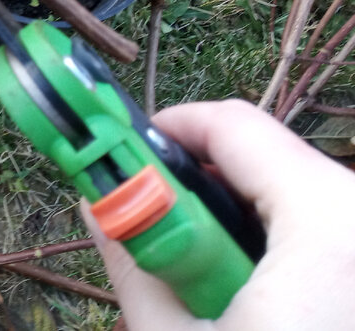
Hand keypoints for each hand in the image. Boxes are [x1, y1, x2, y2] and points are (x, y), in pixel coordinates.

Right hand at [84, 99, 354, 328]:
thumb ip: (134, 264)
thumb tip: (96, 207)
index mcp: (327, 228)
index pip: (232, 126)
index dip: (163, 130)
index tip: (119, 158)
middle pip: (266, 158)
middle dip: (198, 183)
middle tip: (154, 229)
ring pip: (296, 194)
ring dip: (237, 218)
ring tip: (206, 279)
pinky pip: (325, 228)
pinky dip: (279, 245)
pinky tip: (255, 297)